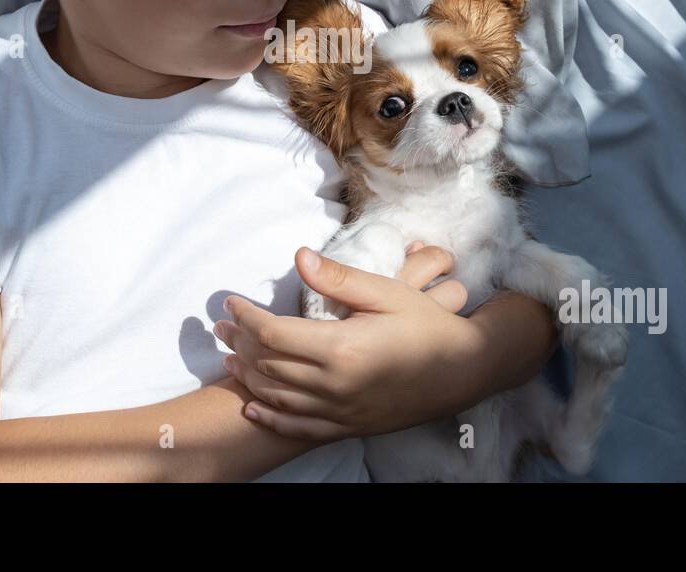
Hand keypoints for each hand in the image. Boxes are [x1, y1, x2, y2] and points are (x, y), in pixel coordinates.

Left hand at [213, 242, 490, 441]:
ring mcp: (341, 409)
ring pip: (278, 397)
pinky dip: (271, 417)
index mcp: (341, 348)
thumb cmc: (427, 325)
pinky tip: (254, 406)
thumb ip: (338, 278)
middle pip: (270, 364)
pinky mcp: (349, 425)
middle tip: (220, 326)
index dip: (246, 316)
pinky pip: (300, 426)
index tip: (230, 302)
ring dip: (249, 377)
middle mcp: (335, 384)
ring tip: (229, 358)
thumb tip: (299, 257)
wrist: (464, 370)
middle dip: (239, 343)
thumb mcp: (388, 292)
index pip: (274, 333)